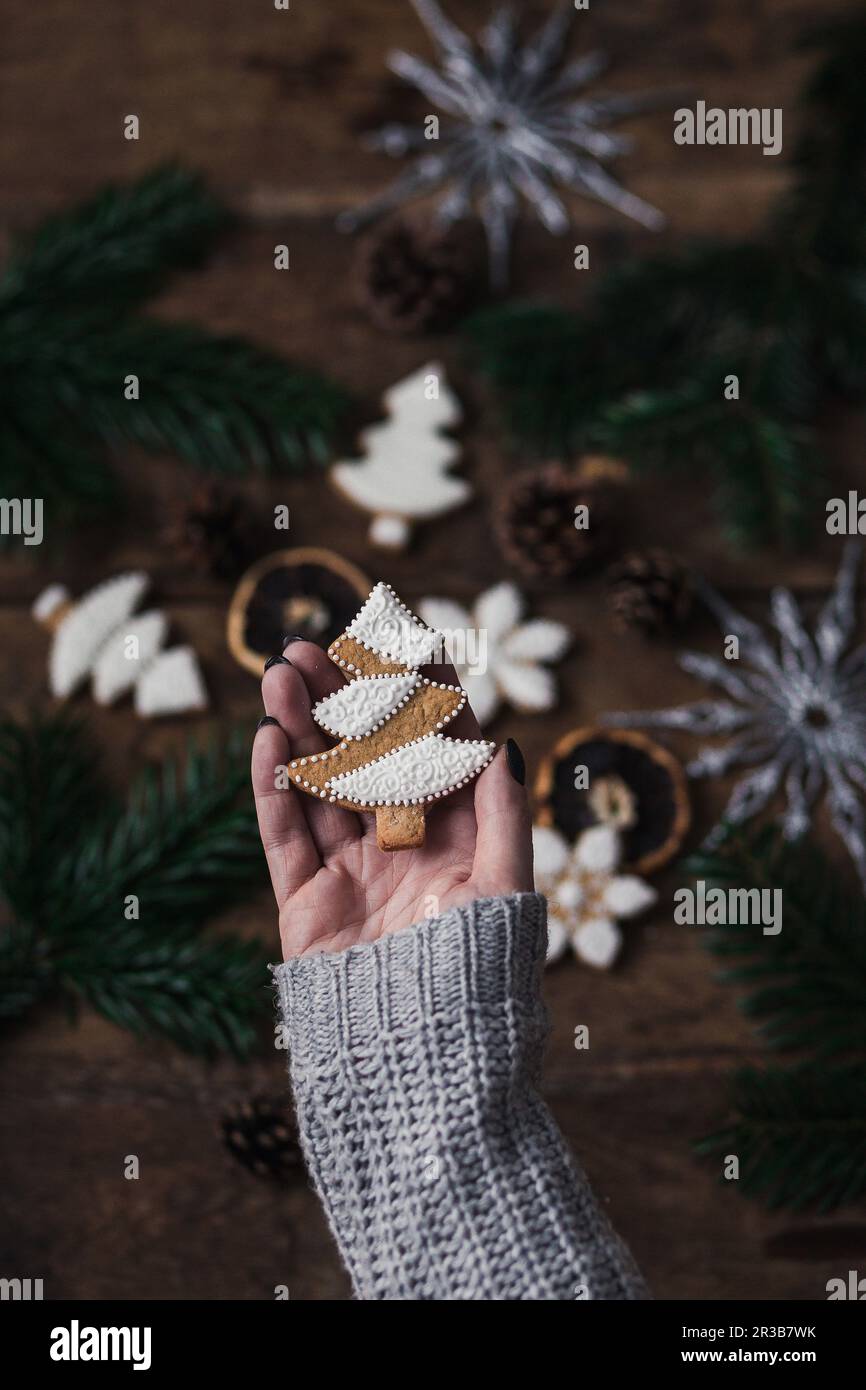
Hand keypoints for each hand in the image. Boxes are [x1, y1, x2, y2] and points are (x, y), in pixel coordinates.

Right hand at [252, 639, 532, 958]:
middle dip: (340, 701)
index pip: (432, 752)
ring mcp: (349, 872)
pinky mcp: (306, 901)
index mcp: (453, 840)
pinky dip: (273, 786)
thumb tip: (503, 742)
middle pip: (365, 757)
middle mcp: (399, 848)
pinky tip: (266, 736)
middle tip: (311, 644)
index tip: (409, 642)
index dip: (421, 698)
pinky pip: (284, 833)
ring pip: (318, 783)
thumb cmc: (477, 973)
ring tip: (278, 673)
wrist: (419, 1057)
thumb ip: (502, 813)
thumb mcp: (504, 886)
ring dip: (298, 727)